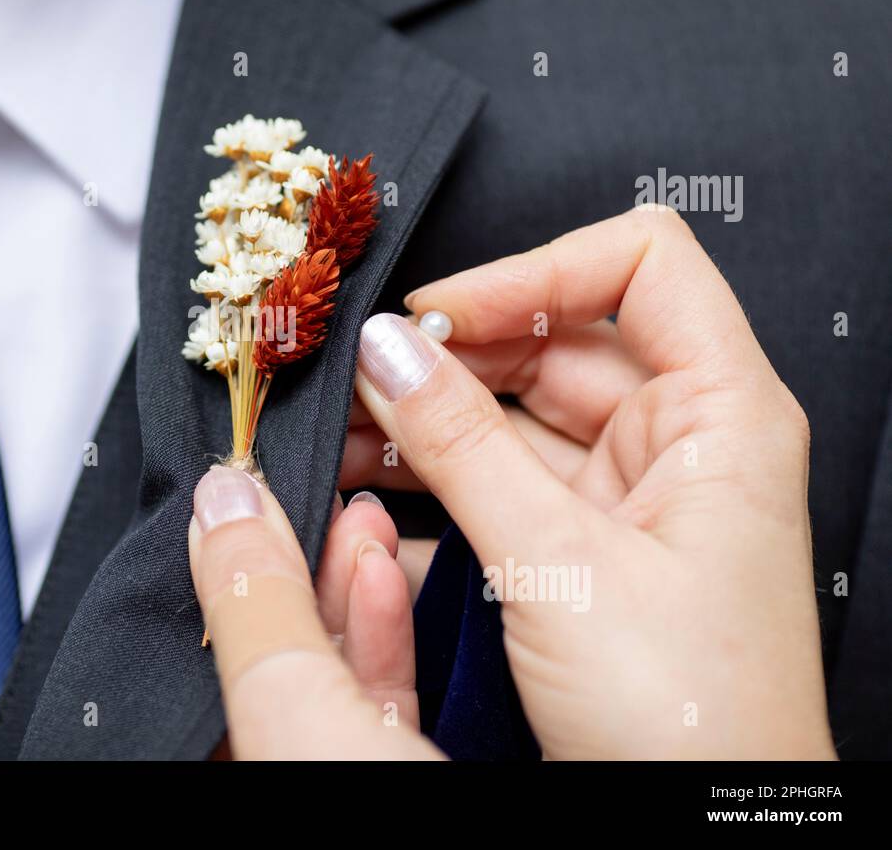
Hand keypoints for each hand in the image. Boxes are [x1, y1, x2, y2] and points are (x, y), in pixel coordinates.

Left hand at [190, 466, 439, 758]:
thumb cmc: (382, 830)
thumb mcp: (298, 706)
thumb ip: (259, 604)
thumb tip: (222, 500)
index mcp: (224, 748)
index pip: (200, 637)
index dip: (224, 556)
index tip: (252, 487)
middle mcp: (271, 748)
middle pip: (271, 635)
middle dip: (299, 552)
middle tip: (321, 487)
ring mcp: (335, 752)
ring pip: (331, 655)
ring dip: (349, 575)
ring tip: (363, 516)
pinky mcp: (400, 760)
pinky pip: (380, 685)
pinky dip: (384, 624)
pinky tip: (383, 571)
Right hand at [356, 205, 833, 758]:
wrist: (704, 835)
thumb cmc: (698, 724)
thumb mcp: (561, 567)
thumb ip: (463, 448)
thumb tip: (389, 353)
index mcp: (718, 414)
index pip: (637, 266)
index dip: (532, 271)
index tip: (436, 315)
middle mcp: (676, 442)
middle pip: (551, 340)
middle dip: (447, 358)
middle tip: (359, 380)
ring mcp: (625, 497)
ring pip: (510, 419)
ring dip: (423, 424)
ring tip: (342, 436)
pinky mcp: (581, 550)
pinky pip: (495, 488)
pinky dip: (431, 488)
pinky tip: (369, 500)